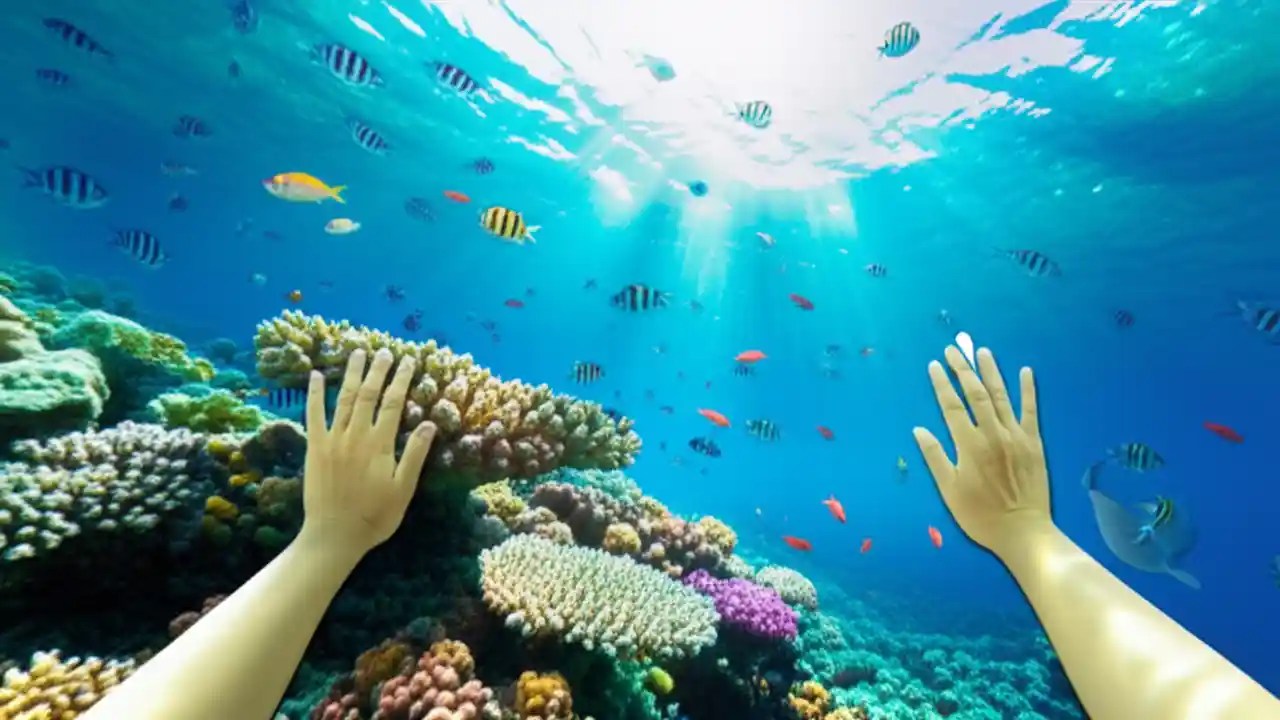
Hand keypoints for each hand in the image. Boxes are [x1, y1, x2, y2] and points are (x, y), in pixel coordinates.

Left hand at [300, 348, 436, 556]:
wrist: (334, 535)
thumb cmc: (375, 517)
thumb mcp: (403, 489)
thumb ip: (415, 455)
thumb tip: (429, 424)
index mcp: (380, 444)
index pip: (393, 403)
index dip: (402, 380)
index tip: (409, 361)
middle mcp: (355, 435)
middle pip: (368, 394)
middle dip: (378, 371)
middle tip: (385, 351)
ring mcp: (332, 440)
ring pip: (342, 398)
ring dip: (351, 374)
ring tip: (357, 353)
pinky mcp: (315, 448)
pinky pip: (313, 415)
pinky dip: (313, 394)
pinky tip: (314, 376)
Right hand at [913, 346, 1051, 556]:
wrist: (1023, 532)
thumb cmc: (979, 515)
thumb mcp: (948, 491)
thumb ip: (934, 457)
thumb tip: (919, 429)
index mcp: (969, 446)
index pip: (952, 407)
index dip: (941, 384)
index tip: (934, 366)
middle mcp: (993, 435)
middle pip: (976, 394)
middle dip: (963, 370)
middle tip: (953, 350)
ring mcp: (1016, 437)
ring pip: (1001, 397)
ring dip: (991, 372)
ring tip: (982, 351)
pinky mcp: (1034, 443)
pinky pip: (1031, 411)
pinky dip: (1028, 390)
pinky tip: (1026, 371)